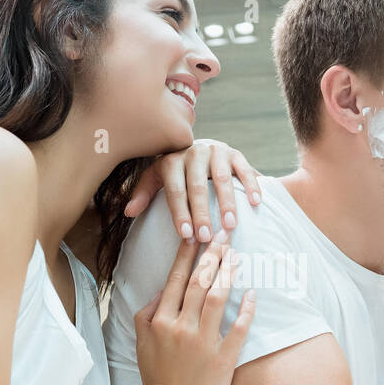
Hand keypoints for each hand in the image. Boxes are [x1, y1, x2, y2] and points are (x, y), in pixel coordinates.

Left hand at [123, 139, 261, 243]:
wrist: (200, 147)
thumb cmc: (176, 171)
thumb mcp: (156, 178)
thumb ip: (144, 193)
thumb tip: (128, 213)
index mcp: (171, 161)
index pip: (175, 190)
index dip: (180, 213)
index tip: (186, 235)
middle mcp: (193, 153)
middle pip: (197, 187)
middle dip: (202, 213)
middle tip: (207, 237)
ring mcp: (215, 151)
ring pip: (222, 179)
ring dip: (227, 203)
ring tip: (230, 225)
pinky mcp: (234, 153)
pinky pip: (243, 169)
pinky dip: (250, 186)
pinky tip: (255, 203)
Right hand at [135, 227, 255, 384]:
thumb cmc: (157, 379)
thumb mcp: (140, 343)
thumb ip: (146, 314)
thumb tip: (161, 290)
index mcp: (161, 321)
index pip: (176, 280)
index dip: (187, 255)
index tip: (196, 234)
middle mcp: (181, 327)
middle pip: (199, 282)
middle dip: (212, 254)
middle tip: (223, 233)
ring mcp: (203, 342)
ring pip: (217, 298)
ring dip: (228, 273)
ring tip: (236, 255)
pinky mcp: (223, 359)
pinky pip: (238, 329)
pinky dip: (245, 310)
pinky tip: (252, 293)